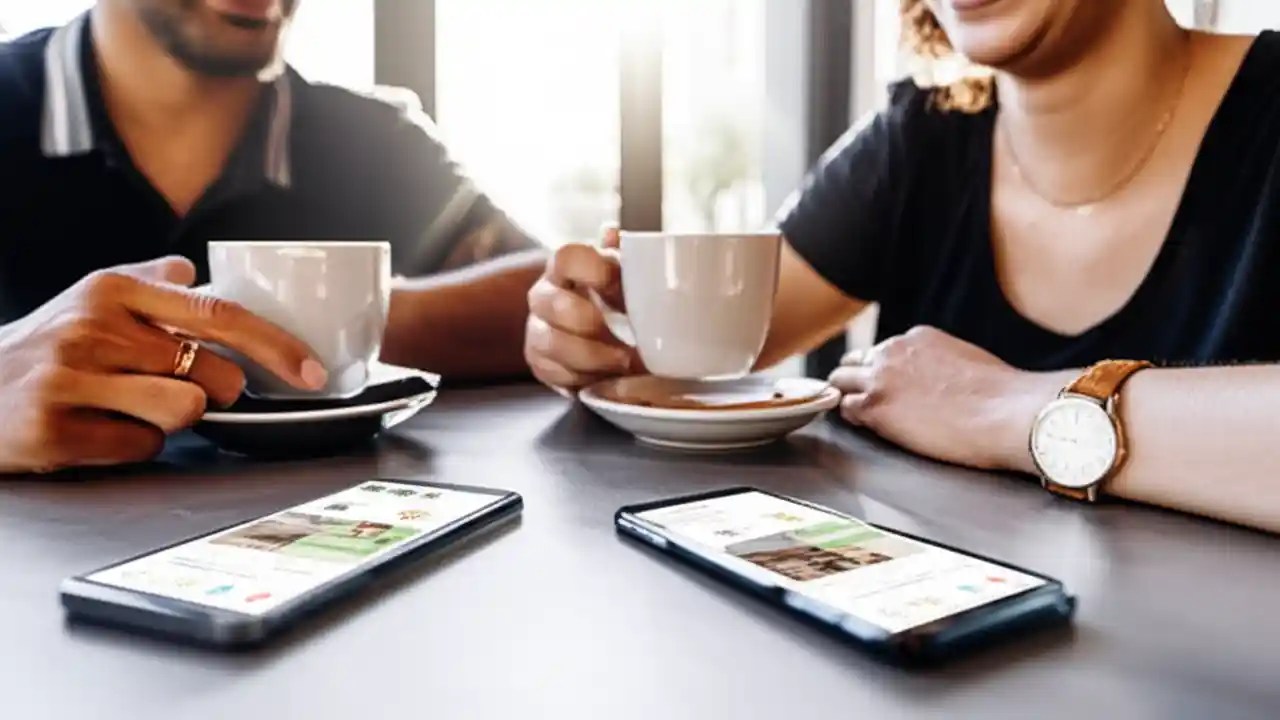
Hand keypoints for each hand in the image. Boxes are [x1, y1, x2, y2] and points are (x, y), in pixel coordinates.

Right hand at [0, 257, 326, 472]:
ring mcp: (71, 379)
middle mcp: (92, 328)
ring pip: (183, 413)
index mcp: (112, 290)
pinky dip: (130, 446)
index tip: (310, 371)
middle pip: (211, 375)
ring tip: (123, 406)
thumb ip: (148, 282)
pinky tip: (96, 429)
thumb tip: (195, 271)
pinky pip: (140, 449)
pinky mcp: (54, 429)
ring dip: (168, 419)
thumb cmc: (42, 348)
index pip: (217, 313)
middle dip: (209, 391)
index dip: (275, 345)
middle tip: (160, 386)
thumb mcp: (88, 300)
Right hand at [525, 225, 640, 391]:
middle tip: (624, 336)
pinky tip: (607, 377)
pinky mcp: (539, 362)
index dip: (591, 270)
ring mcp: (537, 329)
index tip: (616, 283)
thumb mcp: (624, 271)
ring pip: (551, 343)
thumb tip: (611, 232)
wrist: (594, 331)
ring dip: (591, 356)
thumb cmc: (612, 295)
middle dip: (591, 323)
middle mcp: (543, 295)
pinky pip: (553, 373)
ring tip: (623, 363)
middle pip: (554, 304)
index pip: (567, 257)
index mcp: (565, 265)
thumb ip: (623, 253)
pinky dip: (583, 378)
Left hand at [828, 326, 1060, 471]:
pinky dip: (851, 418)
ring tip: (855, 414)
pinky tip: (864, 428)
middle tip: (862, 399)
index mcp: (917, 338)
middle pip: (854, 363)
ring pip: (840, 382)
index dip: (881, 371)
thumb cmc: (1002, 396)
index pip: (883, 352)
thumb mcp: (967, 362)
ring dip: (847, 397)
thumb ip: (939, 365)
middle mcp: (893, 351)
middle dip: (856, 380)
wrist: (1008, 413)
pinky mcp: (874, 408)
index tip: (887, 386)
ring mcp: (880, 378)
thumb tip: (938, 383)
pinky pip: (845, 409)